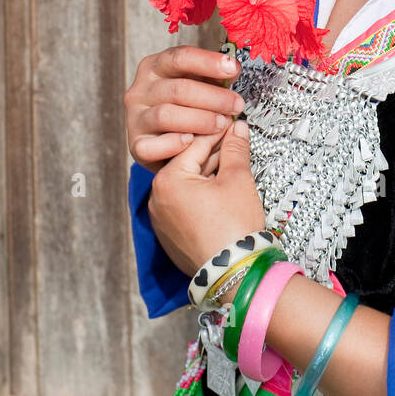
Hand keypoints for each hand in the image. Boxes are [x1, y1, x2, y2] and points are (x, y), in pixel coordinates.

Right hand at [124, 46, 244, 171]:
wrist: (162, 141)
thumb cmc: (183, 107)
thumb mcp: (196, 84)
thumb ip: (212, 76)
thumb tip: (232, 70)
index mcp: (155, 67)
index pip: (180, 57)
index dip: (209, 62)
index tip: (232, 68)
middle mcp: (141, 90)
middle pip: (178, 88)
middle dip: (214, 97)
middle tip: (236, 105)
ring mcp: (136, 118)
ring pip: (167, 115)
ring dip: (201, 120)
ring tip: (222, 124)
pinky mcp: (137, 144)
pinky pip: (153, 146)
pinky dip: (175, 144)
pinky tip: (192, 141)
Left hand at [148, 118, 266, 276]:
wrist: (235, 273)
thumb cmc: (234, 227)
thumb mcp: (238, 179)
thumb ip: (235, 149)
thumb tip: (237, 127)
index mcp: (168, 180)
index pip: (196, 144)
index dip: (219, 131)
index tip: (232, 121)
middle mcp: (156, 199)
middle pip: (188, 165)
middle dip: (213, 155)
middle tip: (235, 144)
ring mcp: (160, 220)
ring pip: (185, 186)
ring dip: (207, 176)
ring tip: (231, 170)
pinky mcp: (168, 236)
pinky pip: (183, 207)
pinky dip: (200, 198)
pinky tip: (221, 196)